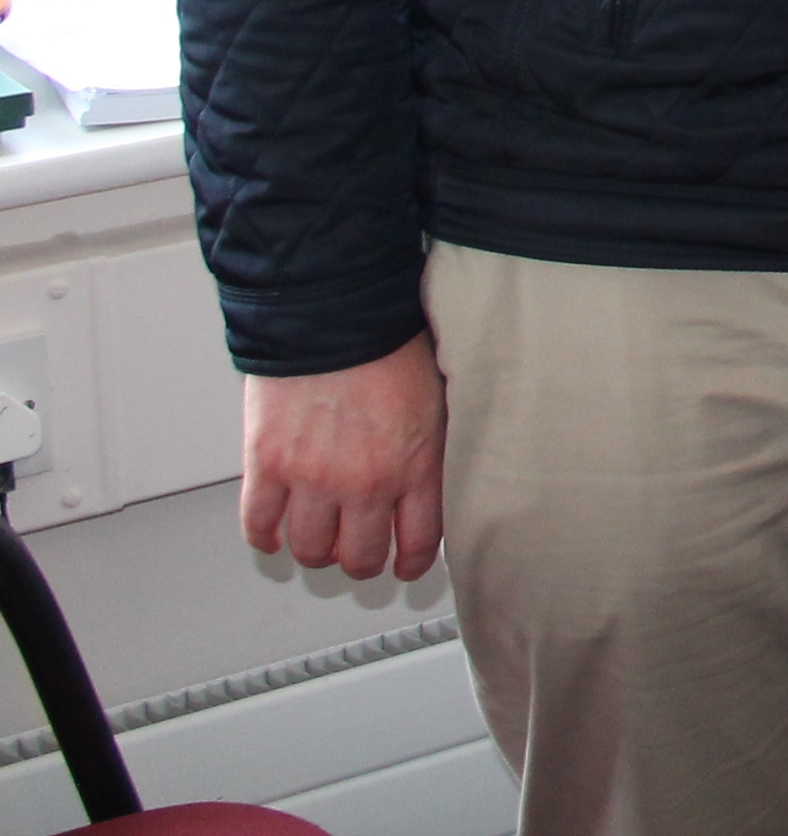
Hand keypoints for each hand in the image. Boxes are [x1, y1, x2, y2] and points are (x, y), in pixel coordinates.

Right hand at [238, 334, 447, 580]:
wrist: (334, 311)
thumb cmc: (389, 341)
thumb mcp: (437, 399)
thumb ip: (430, 448)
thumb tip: (429, 482)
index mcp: (416, 464)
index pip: (420, 542)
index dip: (413, 564)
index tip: (407, 567)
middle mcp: (366, 482)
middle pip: (361, 556)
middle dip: (361, 562)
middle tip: (358, 555)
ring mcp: (312, 478)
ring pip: (310, 549)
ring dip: (314, 552)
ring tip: (317, 542)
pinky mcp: (267, 466)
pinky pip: (259, 525)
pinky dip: (263, 537)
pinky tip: (272, 534)